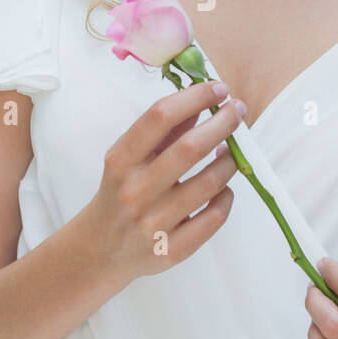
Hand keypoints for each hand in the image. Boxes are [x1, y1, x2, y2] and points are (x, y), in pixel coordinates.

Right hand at [88, 78, 244, 283]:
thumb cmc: (120, 193)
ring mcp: (153, 223)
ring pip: (209, 183)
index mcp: (121, 161)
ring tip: (234, 151)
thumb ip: (164, 130)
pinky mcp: (171, 250)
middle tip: (237, 110)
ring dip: (230, 161)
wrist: (100, 249)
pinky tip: (224, 188)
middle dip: (222, 123)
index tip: (217, 88)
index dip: (194, 97)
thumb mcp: (129, 158)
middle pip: (190, 148)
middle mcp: (135, 190)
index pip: (159, 117)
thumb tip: (203, 100)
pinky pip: (214, 217)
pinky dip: (226, 197)